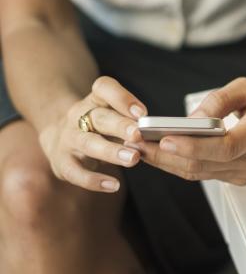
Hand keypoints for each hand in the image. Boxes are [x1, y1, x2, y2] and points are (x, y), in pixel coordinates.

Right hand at [37, 76, 146, 192]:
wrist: (58, 137)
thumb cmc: (100, 126)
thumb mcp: (112, 114)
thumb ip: (132, 120)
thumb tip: (158, 132)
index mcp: (95, 99)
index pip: (104, 88)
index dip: (122, 98)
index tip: (142, 113)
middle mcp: (78, 116)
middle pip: (99, 118)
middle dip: (120, 126)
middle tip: (139, 134)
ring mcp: (68, 139)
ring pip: (88, 143)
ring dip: (111, 152)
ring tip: (133, 159)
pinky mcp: (61, 162)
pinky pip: (75, 172)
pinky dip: (94, 180)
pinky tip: (113, 185)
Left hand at [132, 77, 245, 185]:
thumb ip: (220, 100)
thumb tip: (190, 118)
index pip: (225, 147)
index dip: (193, 146)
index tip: (165, 139)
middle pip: (203, 165)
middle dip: (164, 155)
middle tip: (133, 141)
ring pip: (199, 173)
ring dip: (166, 162)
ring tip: (137, 147)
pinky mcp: (239, 179)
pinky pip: (205, 174)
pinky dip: (180, 163)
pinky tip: (159, 152)